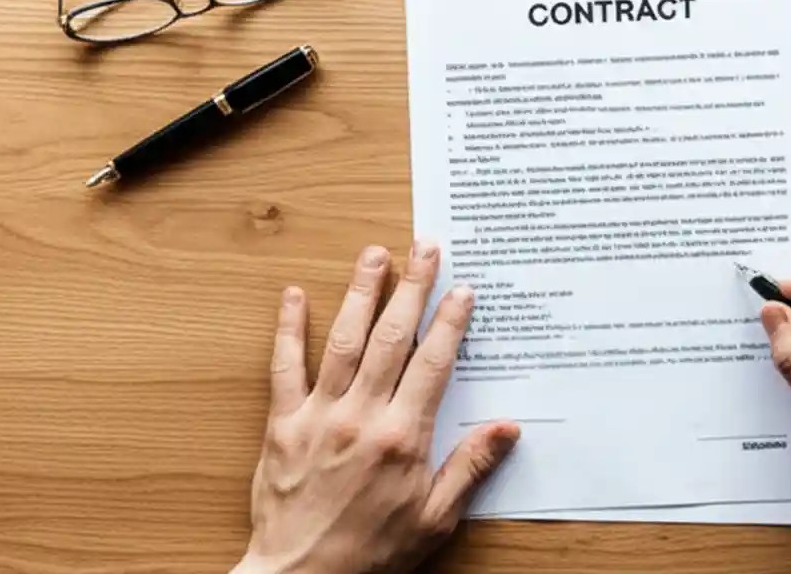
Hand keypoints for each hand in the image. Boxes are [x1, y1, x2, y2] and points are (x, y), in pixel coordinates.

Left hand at [233, 242, 519, 573]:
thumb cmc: (372, 554)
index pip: (433, 363)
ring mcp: (318, 416)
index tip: (461, 289)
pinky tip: (293, 296)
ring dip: (360, 292)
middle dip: (411, 287)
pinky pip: (284, 367)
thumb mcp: (436, 518)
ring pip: (342, 340)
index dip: (450, 321)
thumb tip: (508, 428)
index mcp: (402, 437)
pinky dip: (289, 329)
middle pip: (391, 337)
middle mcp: (361, 416)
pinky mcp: (282, 425)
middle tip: (424, 247)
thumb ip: (470, 467)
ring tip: (373, 254)